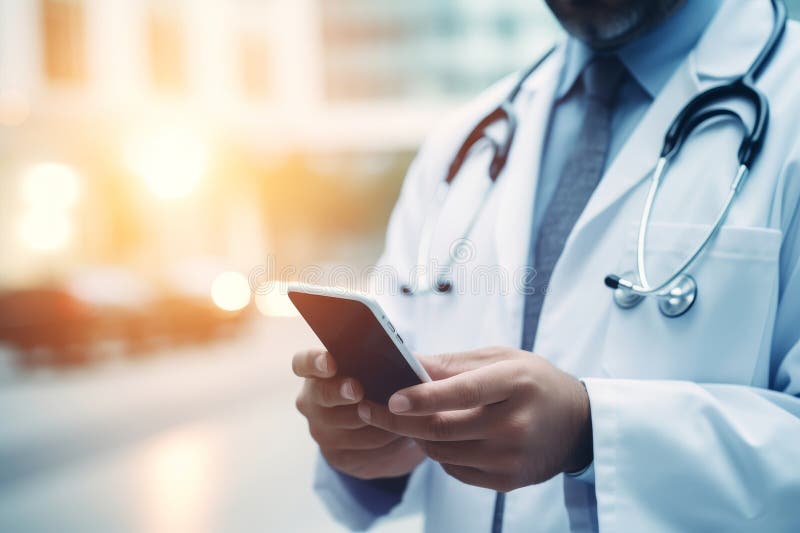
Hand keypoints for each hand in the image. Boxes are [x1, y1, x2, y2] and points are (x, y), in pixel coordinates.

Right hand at [293, 348, 424, 478]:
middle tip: (357, 390)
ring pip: (351, 423)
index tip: (331, 362)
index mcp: (317, 372)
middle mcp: (312, 402)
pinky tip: (404, 432)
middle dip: (340, 392)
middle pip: (321, 396)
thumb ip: (382, 357)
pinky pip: (367, 449)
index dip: (314, 362)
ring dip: (380, 417)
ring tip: (405, 409)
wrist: (383, 430)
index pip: (303, 363)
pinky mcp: (339, 457)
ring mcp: (322, 432)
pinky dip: (389, 441)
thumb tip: (399, 355)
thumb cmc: (381, 385)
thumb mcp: (379, 368)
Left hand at [355, 347, 591, 491]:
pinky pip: (455, 471)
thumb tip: (406, 360)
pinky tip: (440, 437)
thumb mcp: (500, 358)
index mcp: (514, 384)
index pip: (461, 393)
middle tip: (369, 410)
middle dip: (398, 421)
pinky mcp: (506, 481)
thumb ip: (452, 363)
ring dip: (417, 436)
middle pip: (442, 429)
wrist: (577, 424)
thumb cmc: (533, 382)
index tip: (391, 398)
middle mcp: (514, 424)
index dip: (422, 397)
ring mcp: (510, 458)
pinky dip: (439, 453)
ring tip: (409, 419)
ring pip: (443, 452)